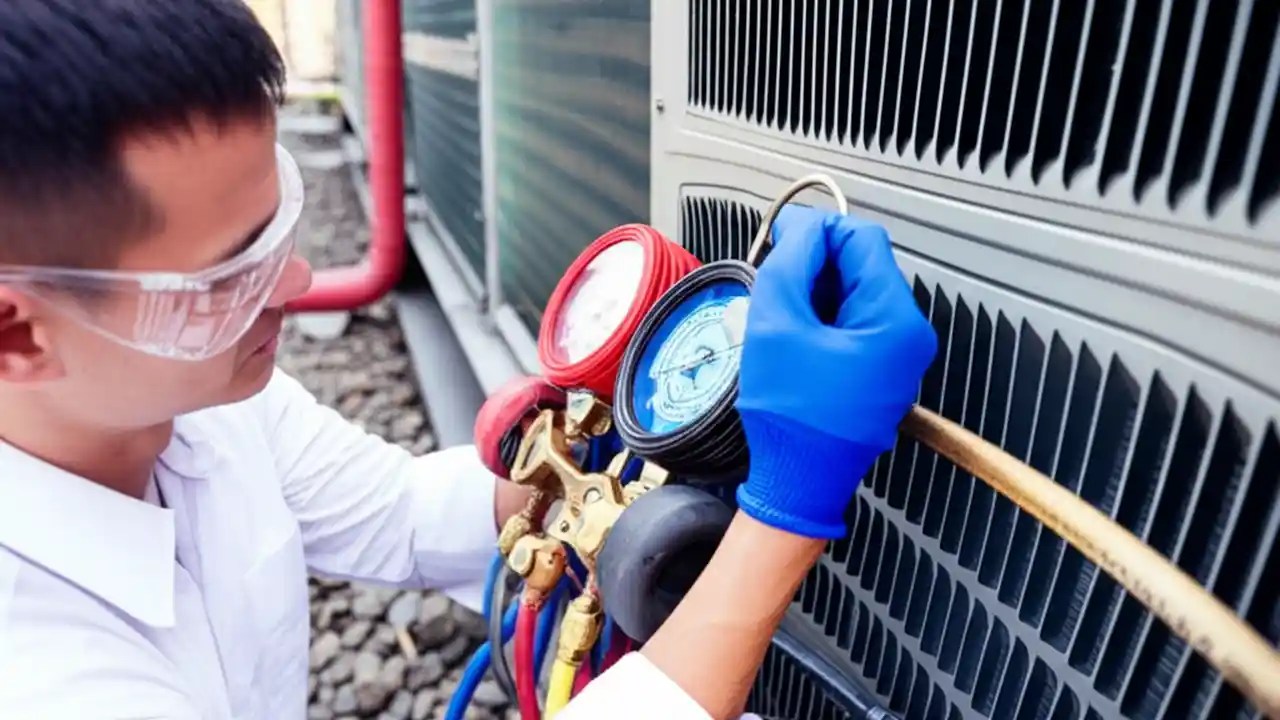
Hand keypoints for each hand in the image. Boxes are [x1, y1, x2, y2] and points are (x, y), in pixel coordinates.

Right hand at [734, 206, 936, 538]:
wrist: (799, 483)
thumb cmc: (791, 416)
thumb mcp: (776, 324)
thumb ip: (792, 264)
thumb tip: (804, 228)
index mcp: (895, 322)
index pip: (862, 240)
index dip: (819, 230)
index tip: (780, 234)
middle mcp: (909, 337)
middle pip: (863, 267)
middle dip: (816, 265)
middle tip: (774, 279)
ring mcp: (898, 358)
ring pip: (857, 296)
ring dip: (816, 293)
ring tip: (780, 315)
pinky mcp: (881, 374)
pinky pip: (855, 327)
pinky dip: (823, 319)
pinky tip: (794, 337)